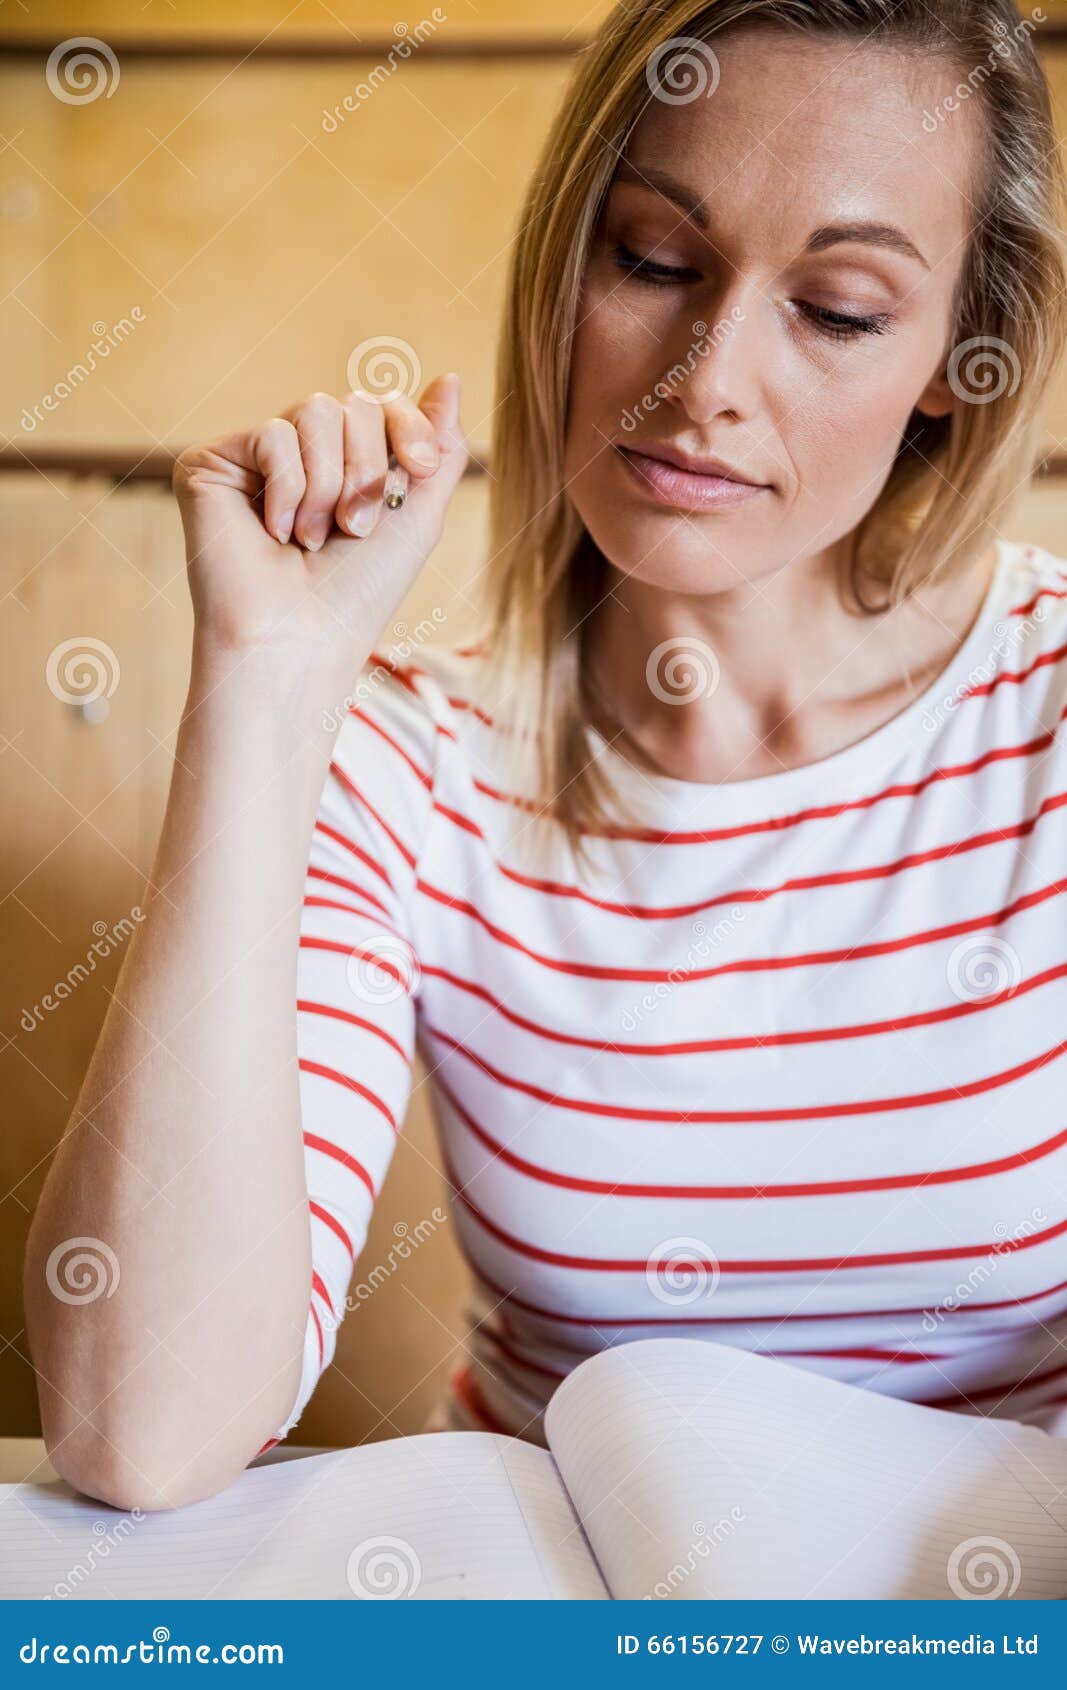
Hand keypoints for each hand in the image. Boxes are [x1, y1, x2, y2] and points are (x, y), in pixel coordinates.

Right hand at [171, 373, 467, 672]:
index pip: (383, 405)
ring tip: (312, 540)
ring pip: (314, 411)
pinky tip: (274, 533)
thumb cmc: (358, 594)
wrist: (300, 639)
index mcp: (345, 464)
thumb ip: (438, 449)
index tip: (419, 472)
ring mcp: (254, 456)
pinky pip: (271, 434)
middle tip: (353, 530)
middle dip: (367, 469)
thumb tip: (450, 376)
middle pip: (353, 404)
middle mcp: (300, 454)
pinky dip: (287, 489)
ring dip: (329, 484)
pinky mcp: (212, 462)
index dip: (408, 428)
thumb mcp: (418, 517)